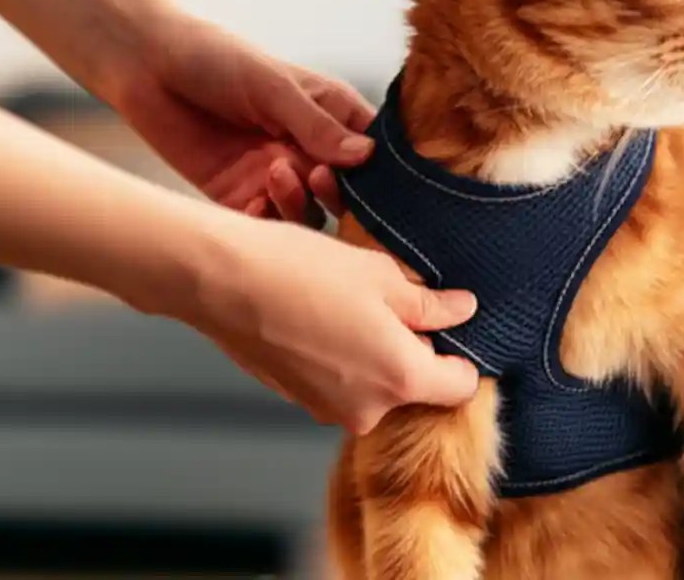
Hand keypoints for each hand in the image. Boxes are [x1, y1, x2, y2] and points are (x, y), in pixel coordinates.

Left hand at [110, 14, 374, 224]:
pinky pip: (267, 225)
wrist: (146, 67)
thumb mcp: (273, 86)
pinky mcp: (241, 197)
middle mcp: (310, 150)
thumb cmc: (216, 59)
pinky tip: (254, 203)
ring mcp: (277, 176)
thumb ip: (316, 124)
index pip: (373, 152)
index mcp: (330, 116)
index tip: (369, 176)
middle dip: (338, 192)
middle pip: (347, 192)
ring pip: (310, 213)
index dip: (378, 170)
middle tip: (316, 175)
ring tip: (275, 175)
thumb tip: (366, 156)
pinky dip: (267, 221)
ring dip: (299, 203)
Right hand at [182, 213, 480, 433]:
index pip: (461, 386)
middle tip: (388, 299)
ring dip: (371, 348)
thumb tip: (463, 310)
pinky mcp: (297, 399)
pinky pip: (337, 380)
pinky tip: (317, 314)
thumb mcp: (383, 276)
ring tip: (347, 301)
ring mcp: (327, 408)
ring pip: (374, 381)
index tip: (447, 323)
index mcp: (401, 379)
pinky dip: (337, 354)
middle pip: (414, 384)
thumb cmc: (302, 273)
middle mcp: (367, 410)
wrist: (221, 281)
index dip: (459, 353)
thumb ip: (431, 304)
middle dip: (409, 346)